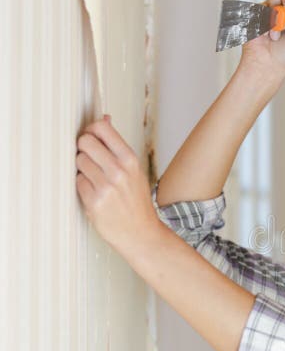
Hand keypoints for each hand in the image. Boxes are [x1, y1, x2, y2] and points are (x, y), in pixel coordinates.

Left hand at [75, 115, 160, 252]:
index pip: (102, 128)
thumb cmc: (136, 201)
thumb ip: (116, 145)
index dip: (92, 130)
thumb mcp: (134, 169)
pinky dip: (82, 186)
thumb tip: (105, 118)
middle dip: (84, 149)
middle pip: (85, 142)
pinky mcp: (94, 201)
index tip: (92, 138)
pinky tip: (94, 193)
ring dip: (83, 168)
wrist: (140, 232)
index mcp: (130, 159)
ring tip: (96, 179)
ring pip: (78, 161)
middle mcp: (119, 171)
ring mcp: (106, 186)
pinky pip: (77, 181)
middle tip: (91, 160)